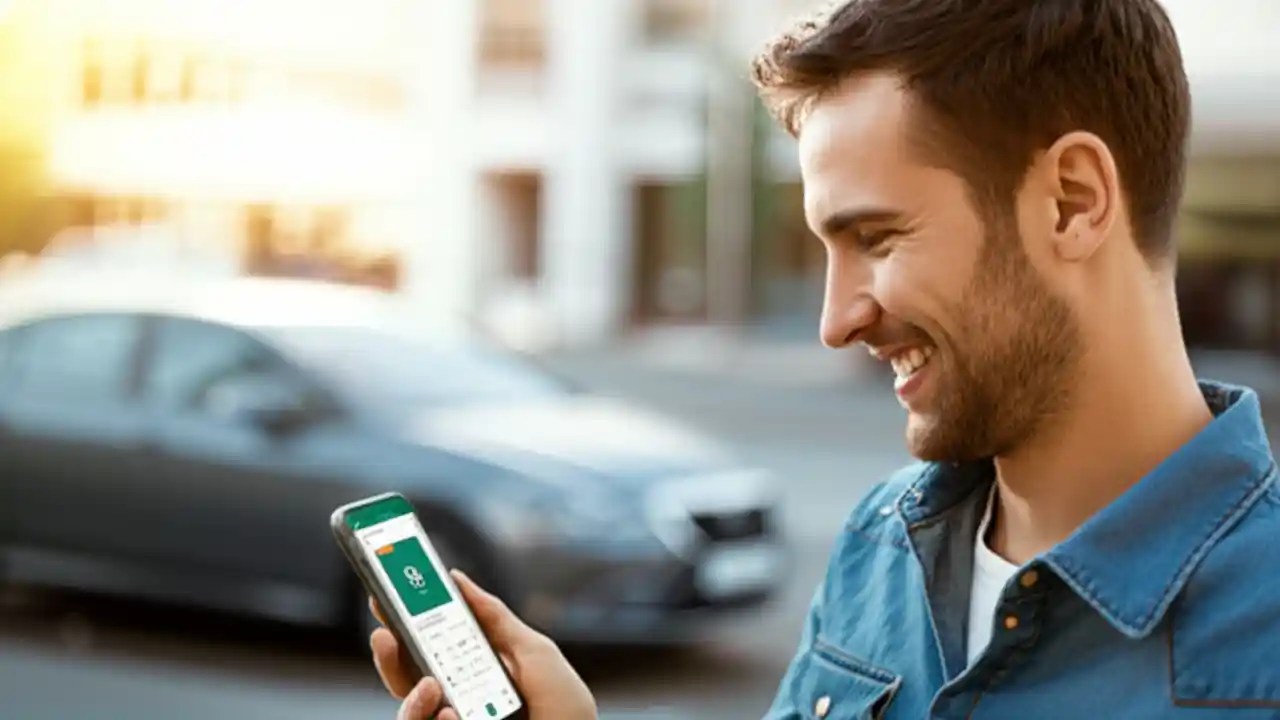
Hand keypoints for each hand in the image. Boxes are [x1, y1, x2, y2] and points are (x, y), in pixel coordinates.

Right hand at [369, 569, 597, 719]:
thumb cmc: (564, 706)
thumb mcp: (533, 651)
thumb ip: (494, 617)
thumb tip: (456, 578)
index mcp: (472, 671)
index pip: (425, 648)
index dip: (400, 624)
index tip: (382, 598)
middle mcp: (456, 701)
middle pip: (404, 680)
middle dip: (388, 656)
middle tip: (384, 635)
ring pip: (409, 714)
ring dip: (411, 699)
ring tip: (431, 686)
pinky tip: (451, 717)